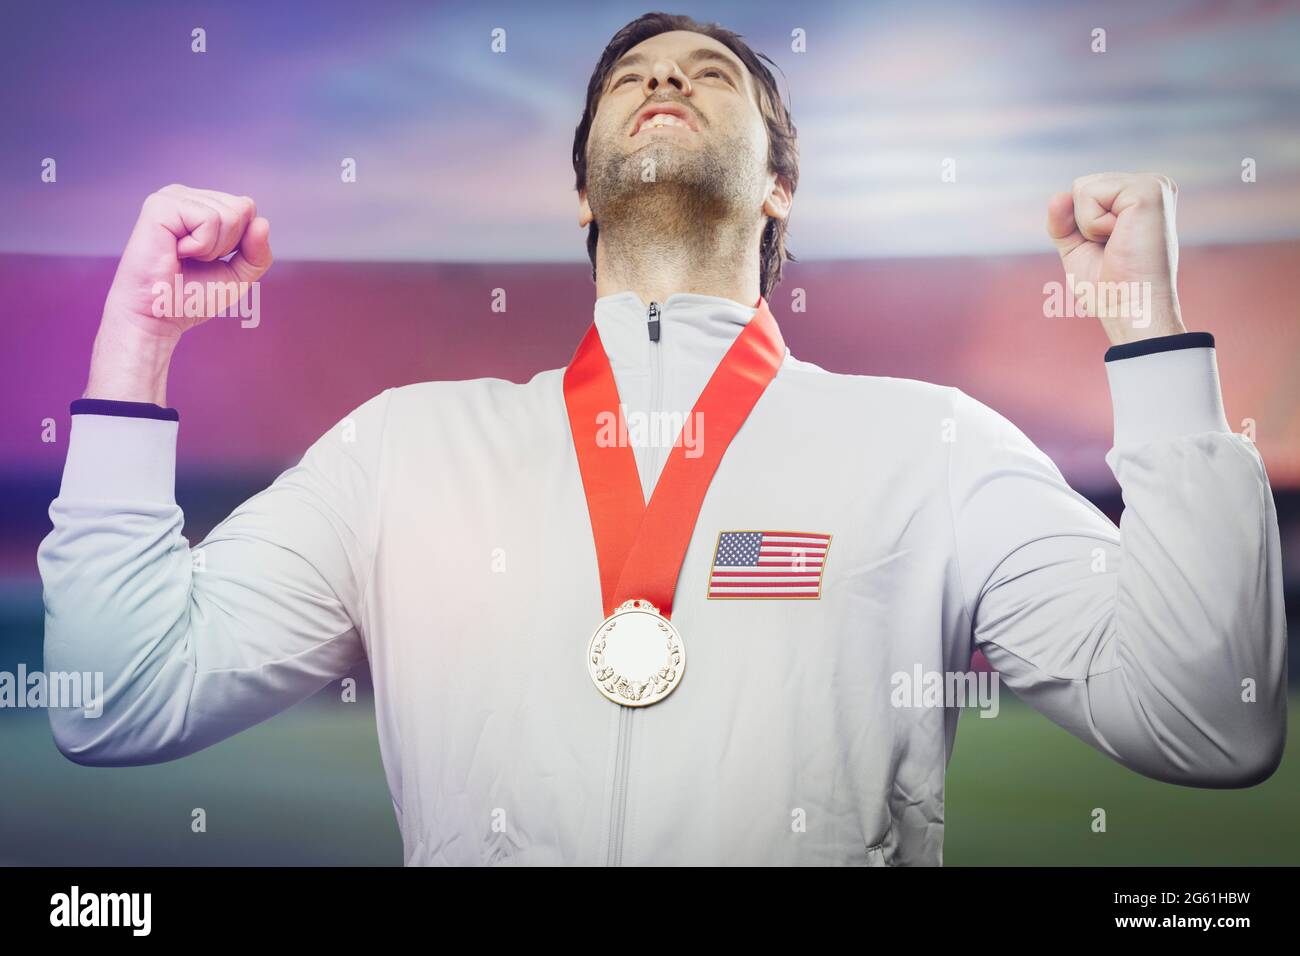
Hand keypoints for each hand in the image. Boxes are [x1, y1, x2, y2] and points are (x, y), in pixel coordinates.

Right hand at [86, 185, 272, 403]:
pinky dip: (202, 246)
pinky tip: (176, 253)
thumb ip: (258, 253)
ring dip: (213, 248)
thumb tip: (262, 222)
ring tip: (184, 257)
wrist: (158, 317)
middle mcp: (185, 195)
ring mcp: (171, 197)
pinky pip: (209, 219)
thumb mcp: (238, 275)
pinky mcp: (160, 206)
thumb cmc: (191, 297)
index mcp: (200, 205)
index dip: (242, 243)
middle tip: (196, 260)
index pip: (247, 208)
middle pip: (243, 208)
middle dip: (229, 245)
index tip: (210, 259)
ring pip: (230, 214)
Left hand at [1046, 173, 1186, 345]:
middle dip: (1083, 224)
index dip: (1080, 225)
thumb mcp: (1077, 247)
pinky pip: (1089, 194)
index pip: (1085, 191)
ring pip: (1083, 188)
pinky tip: (1120, 238)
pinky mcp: (1149, 190)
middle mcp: (1152, 184)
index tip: (1108, 249)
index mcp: (1139, 197)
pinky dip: (1093, 224)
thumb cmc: (1109, 286)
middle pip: (1082, 185)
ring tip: (1118, 243)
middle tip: (1113, 249)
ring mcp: (1154, 184)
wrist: (1130, 308)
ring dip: (1088, 225)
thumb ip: (1063, 220)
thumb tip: (1057, 195)